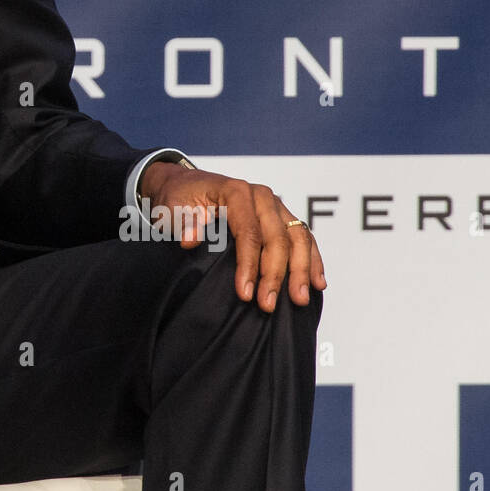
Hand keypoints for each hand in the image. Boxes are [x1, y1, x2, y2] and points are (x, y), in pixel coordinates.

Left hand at [138, 161, 326, 312]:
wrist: (184, 185)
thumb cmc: (179, 199)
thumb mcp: (172, 208)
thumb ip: (183, 222)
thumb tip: (190, 240)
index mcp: (236, 192)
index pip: (249, 233)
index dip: (249, 265)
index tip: (245, 293)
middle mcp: (261, 196)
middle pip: (277, 238)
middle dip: (275, 275)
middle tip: (267, 305)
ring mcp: (274, 206)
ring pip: (297, 238)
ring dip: (301, 270)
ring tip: (299, 299)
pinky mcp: (281, 217)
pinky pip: (302, 238)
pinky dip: (312, 260)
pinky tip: (317, 282)